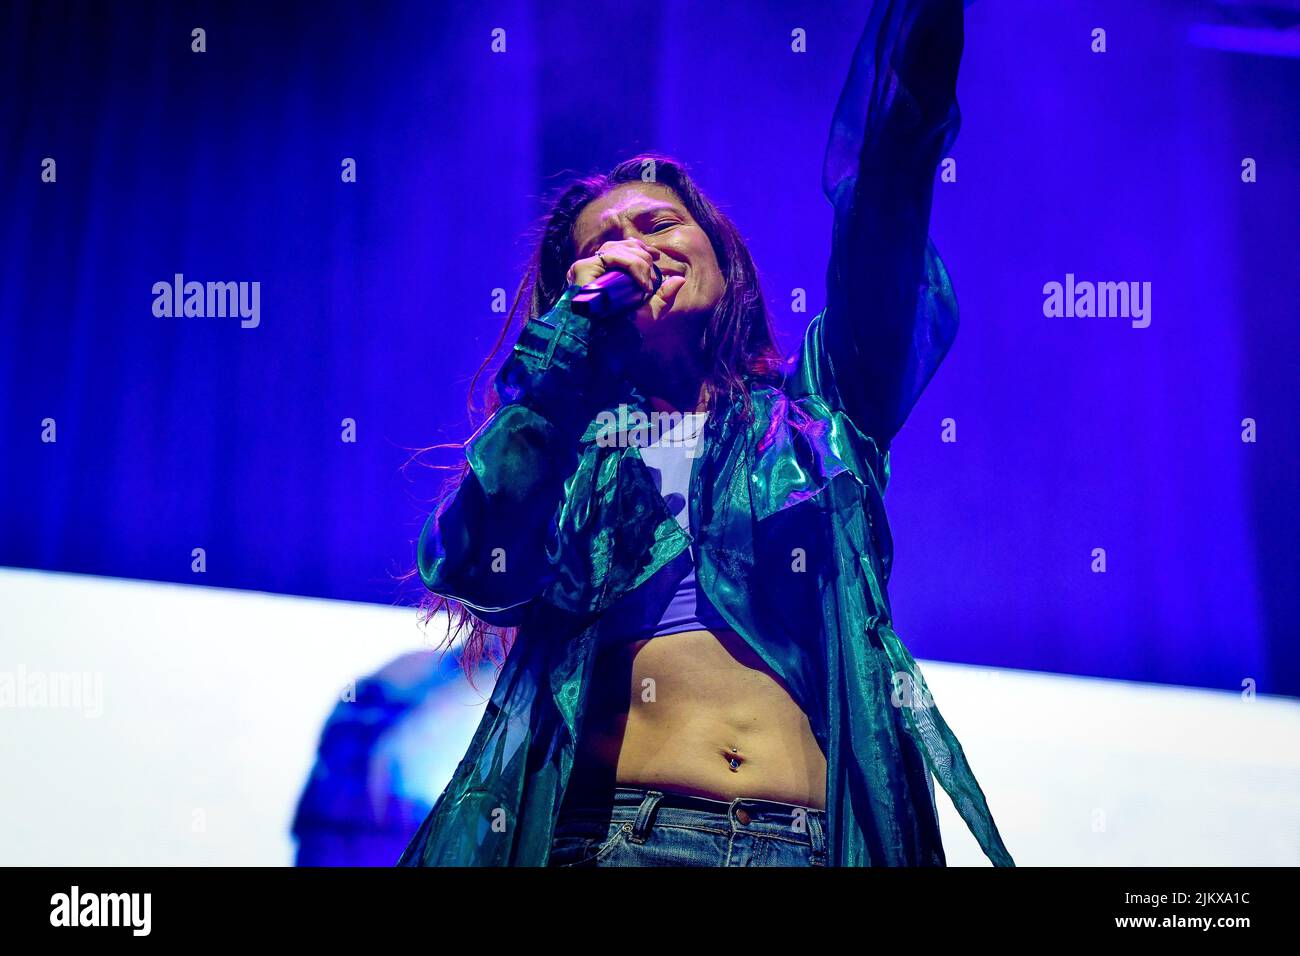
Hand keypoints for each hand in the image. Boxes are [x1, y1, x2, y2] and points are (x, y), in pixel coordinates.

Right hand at [566, 237, 688, 326]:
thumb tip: (680, 279)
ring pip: (616, 248)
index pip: (621, 248)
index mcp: (607, 274)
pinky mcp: (583, 268)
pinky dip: (631, 264)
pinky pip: (611, 256)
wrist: (610, 339)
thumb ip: (665, 295)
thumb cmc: (626, 328)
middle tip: (652, 279)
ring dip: (639, 261)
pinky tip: (642, 283)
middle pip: (620, 245)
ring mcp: (588, 268)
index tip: (657, 256)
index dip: (640, 247)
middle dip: (643, 256)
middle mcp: (596, 270)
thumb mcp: (651, 310)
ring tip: (647, 283)